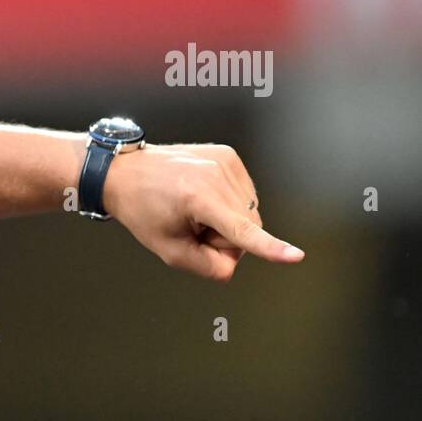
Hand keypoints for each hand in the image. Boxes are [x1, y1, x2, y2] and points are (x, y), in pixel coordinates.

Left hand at [101, 142, 304, 281]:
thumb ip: (206, 266)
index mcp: (197, 198)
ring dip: (227, 221)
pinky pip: (244, 194)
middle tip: (191, 228)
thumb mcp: (167, 249)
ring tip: (193, 210)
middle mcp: (216, 174)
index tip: (296, 256)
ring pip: (250, 212)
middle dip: (224, 239)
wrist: (125, 171)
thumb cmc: (142, 210)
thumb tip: (233, 264)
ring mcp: (225, 161)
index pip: (240, 230)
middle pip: (247, 228)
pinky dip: (227, 203)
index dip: (269, 248)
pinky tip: (201, 197)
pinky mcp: (229, 155)